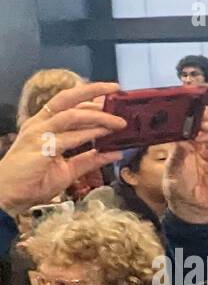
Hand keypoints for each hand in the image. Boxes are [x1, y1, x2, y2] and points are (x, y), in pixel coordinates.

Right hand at [0, 82, 126, 217]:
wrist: (9, 195)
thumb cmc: (34, 181)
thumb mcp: (68, 169)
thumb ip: (89, 160)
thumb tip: (115, 153)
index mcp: (43, 125)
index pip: (66, 103)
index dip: (87, 96)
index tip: (109, 94)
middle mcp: (40, 124)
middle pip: (67, 99)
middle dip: (92, 92)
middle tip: (115, 90)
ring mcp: (39, 134)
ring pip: (72, 116)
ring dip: (98, 117)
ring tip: (119, 122)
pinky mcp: (42, 147)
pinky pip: (69, 137)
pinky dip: (90, 135)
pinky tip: (106, 135)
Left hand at [163, 107, 207, 223]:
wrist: (192, 206)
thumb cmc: (178, 188)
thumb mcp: (173, 169)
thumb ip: (179, 153)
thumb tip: (183, 137)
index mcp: (177, 140)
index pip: (182, 119)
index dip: (185, 110)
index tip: (184, 104)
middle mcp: (192, 140)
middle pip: (201, 118)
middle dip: (201, 111)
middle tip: (198, 112)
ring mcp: (205, 147)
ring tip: (203, 123)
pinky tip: (204, 137)